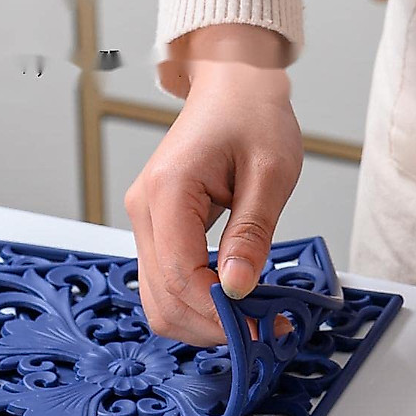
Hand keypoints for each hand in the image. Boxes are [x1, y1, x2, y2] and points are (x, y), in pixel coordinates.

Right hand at [124, 25, 302, 344]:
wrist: (232, 83)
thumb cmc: (253, 115)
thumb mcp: (270, 173)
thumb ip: (252, 234)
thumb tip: (239, 290)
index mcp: (168, 191)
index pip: (180, 275)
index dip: (218, 313)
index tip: (261, 329)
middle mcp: (145, 209)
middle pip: (162, 298)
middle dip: (211, 325)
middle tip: (264, 332)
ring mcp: (146, 220)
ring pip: (159, 299)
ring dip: (203, 320)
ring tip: (254, 320)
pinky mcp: (158, 227)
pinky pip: (167, 281)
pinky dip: (198, 302)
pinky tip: (234, 301)